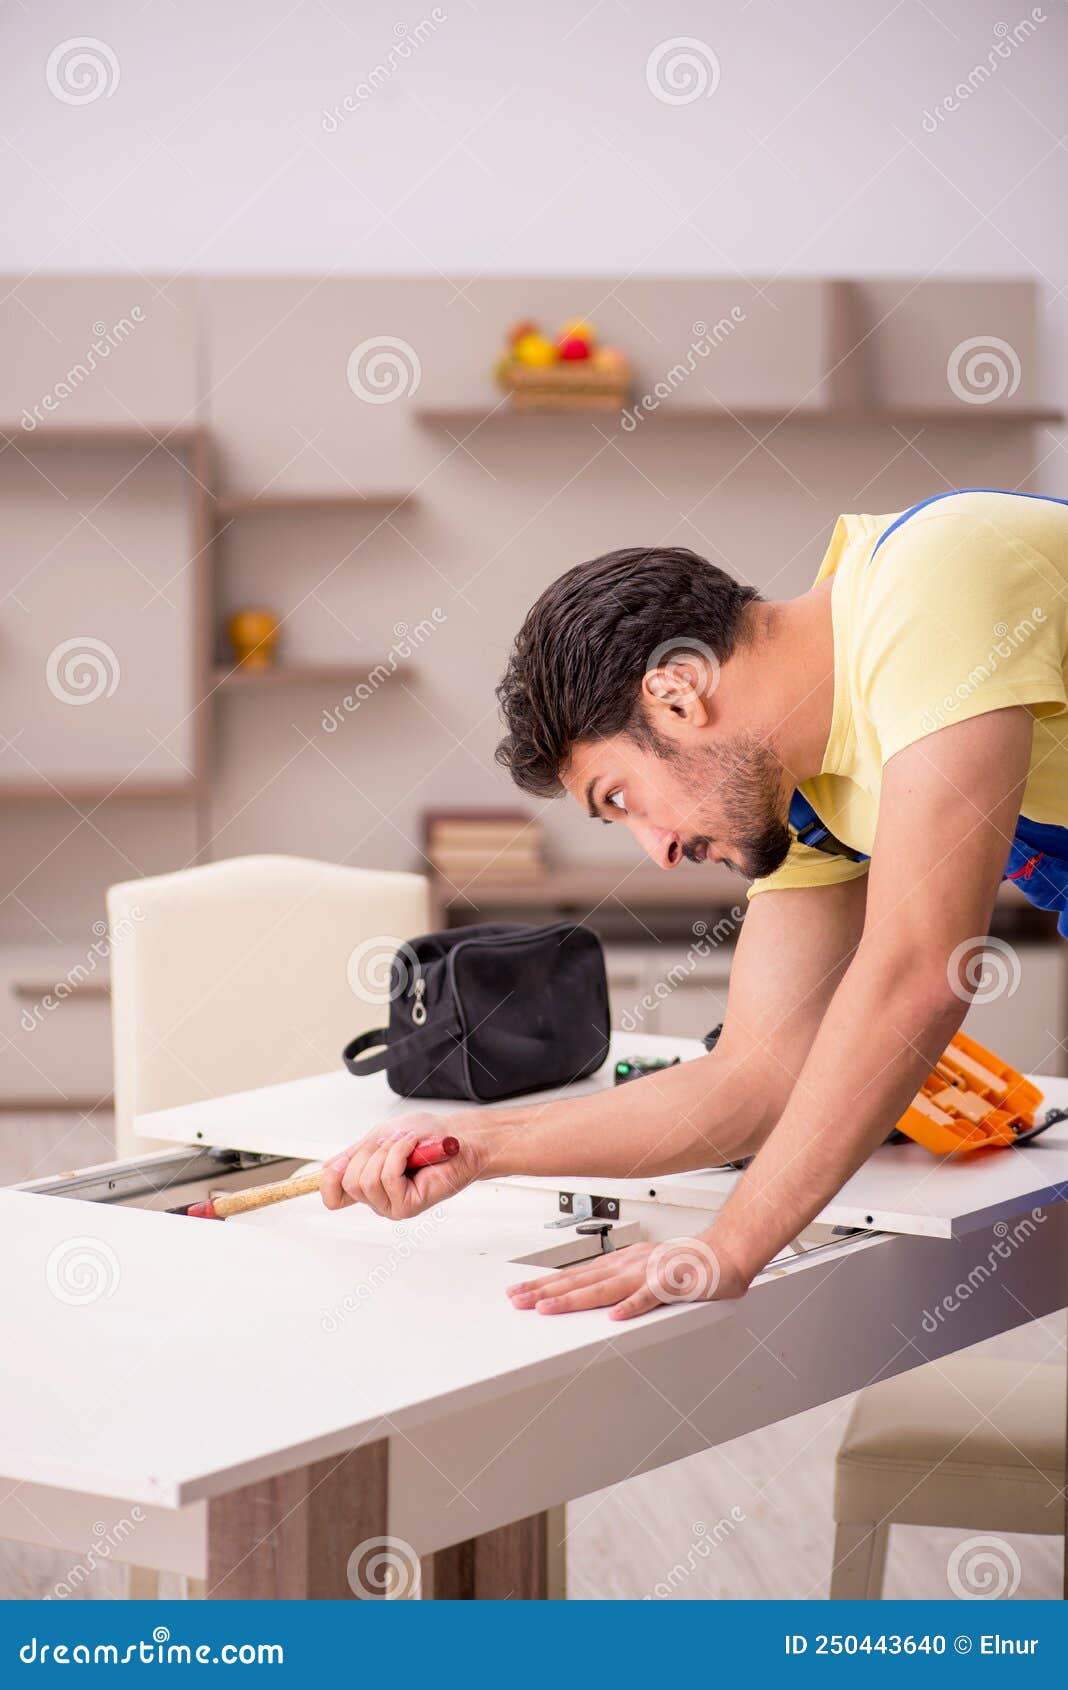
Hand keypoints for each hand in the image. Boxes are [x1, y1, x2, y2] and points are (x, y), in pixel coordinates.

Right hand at [320, 1114, 483, 1219]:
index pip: (333, 1197)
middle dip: (368, 1152)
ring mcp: (393, 1205)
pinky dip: (399, 1154)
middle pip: (348, 1182)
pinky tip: (413, 1149)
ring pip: (366, 1181)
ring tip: (407, 1145)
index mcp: (369, 1185)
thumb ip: (354, 1155)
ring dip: (386, 1152)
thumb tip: (327, 1169)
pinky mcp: (408, 1206)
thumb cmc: (426, 1136)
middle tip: (391, 1142)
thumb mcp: (380, 1138)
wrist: (457, 1137)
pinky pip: (388, 1178)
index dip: (328, 1181)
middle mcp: (379, 1199)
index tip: (337, 1164)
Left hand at [506, 1235, 748, 1321]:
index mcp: (622, 1262)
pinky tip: (615, 1317)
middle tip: (517, 1301)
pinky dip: (632, 1307)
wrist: (726, 1252)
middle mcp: (629, 1265)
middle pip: (580, 1280)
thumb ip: (620, 1284)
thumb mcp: (645, 1269)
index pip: (576, 1274)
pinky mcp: (673, 1284)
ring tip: (547, 1309)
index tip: (520, 1292)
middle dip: (545, 1291)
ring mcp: (649, 1273)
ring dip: (574, 1299)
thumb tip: (596, 1299)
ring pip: (605, 1288)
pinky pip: (650, 1298)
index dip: (546, 1284)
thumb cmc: (688, 1265)